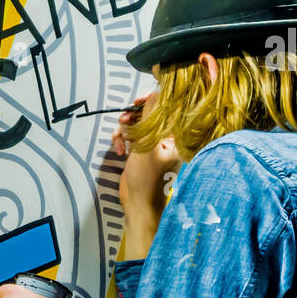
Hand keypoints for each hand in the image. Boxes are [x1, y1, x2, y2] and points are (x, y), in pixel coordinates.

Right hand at [112, 93, 180, 259]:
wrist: (138, 203)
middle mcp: (167, 138)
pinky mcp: (141, 149)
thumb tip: (154, 94)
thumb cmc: (148, 178)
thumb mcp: (148, 146)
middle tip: (122, 121)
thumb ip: (150, 120)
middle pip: (149, 114)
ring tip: (120, 139)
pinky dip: (121, 139)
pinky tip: (119, 150)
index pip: (167, 109)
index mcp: (177, 136)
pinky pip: (129, 135)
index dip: (151, 102)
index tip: (136, 103)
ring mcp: (153, 144)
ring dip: (124, 129)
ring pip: (136, 124)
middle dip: (133, 117)